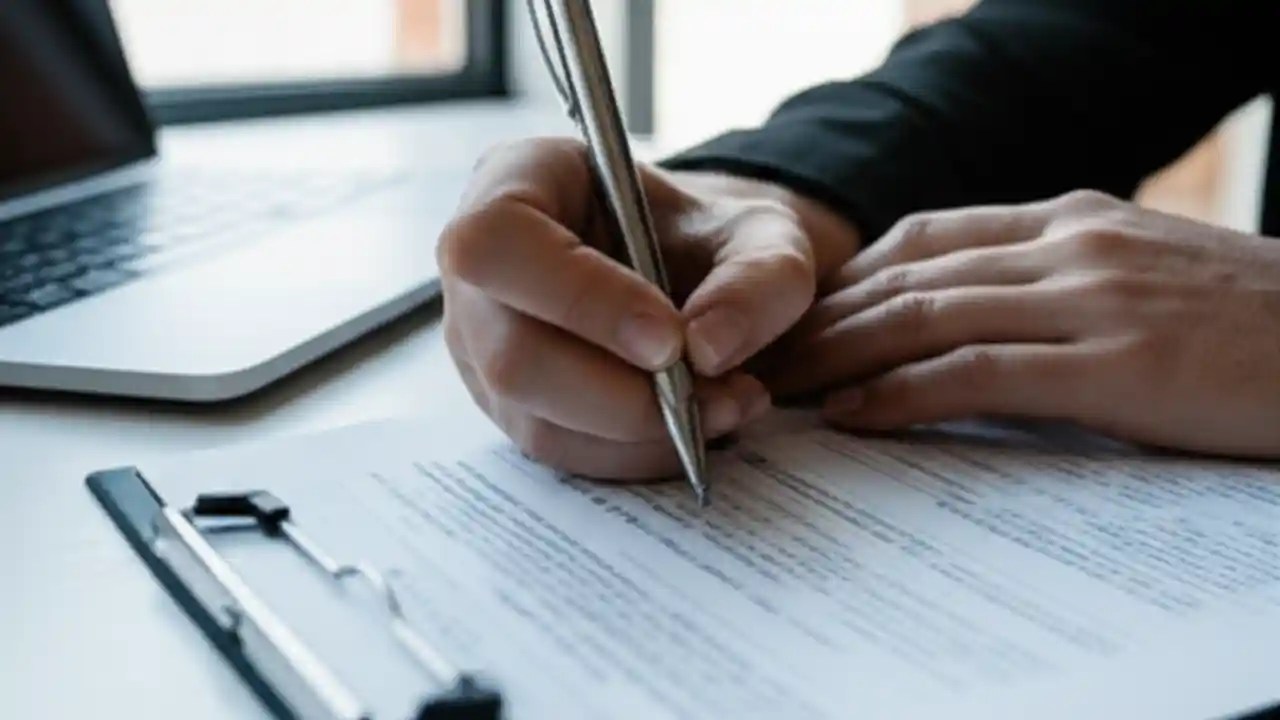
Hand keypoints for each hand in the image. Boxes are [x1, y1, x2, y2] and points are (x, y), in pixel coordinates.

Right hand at [438, 138, 859, 477]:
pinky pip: (561, 452)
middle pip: (511, 355)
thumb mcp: (759, 232)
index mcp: (514, 181)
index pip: (498, 245)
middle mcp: (478, 272)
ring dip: (640, 432)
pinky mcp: (510, 407)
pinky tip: (695, 423)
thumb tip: (709, 351)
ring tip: (725, 405)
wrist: (689, 271)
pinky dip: (637, 453)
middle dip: (620, 392)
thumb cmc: (703, 235)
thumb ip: (756, 276)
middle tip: (713, 389)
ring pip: (535, 418)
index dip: (578, 299)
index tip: (670, 339)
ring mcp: (481, 346)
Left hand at [770, 190, 1279, 457]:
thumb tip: (968, 320)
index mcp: (1073, 218)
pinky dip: (902, 394)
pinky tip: (853, 416)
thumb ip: (1057, 279)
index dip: (850, 279)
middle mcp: (1070, 246)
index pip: (926, 235)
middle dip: (824, 319)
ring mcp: (1092, 300)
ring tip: (780, 389)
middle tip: (761, 357)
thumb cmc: (1249, 321)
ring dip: (838, 356)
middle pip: (907, 275)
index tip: (801, 317)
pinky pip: (977, 373)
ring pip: (925, 316)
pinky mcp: (1116, 365)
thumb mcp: (1142, 272)